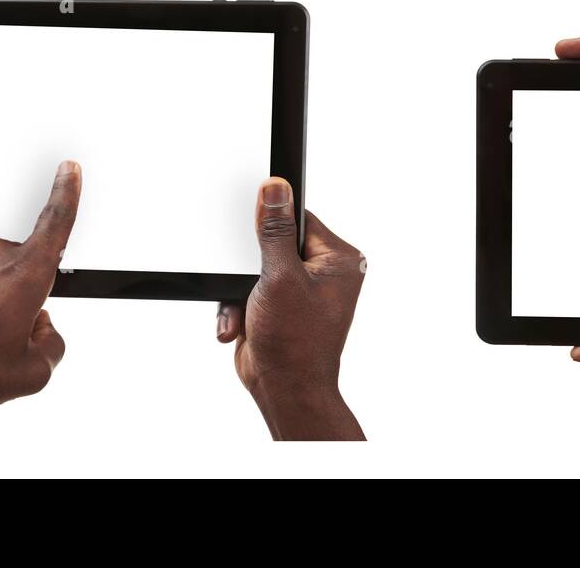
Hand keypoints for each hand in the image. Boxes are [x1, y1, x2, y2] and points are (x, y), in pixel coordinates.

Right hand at [216, 177, 365, 439]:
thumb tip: (275, 189)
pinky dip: (241, 306)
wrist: (284, 390)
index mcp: (339, 260)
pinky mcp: (281, 306)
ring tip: (249, 310)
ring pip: (257, 268)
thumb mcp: (280, 276)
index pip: (301, 217)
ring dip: (242, 290)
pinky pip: (251, 290)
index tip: (253, 225)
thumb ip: (275, 231)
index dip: (273, 219)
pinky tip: (242, 323)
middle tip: (254, 283)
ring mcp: (303, 290)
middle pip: (275, 242)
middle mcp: (325, 273)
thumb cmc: (295, 343)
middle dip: (252, 265)